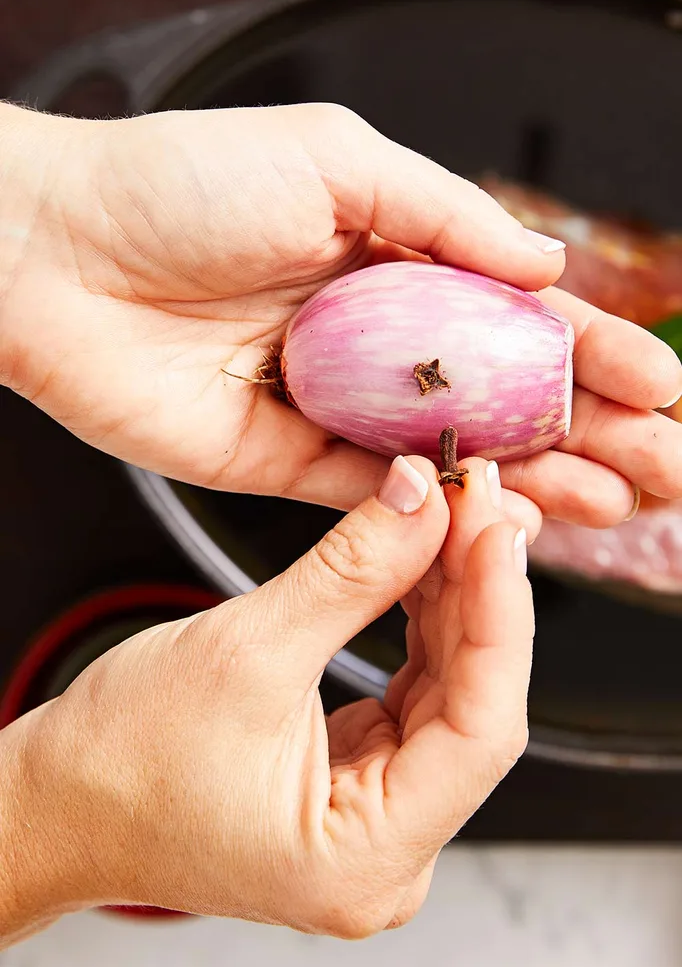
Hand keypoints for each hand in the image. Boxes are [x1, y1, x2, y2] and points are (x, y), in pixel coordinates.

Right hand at [0, 456, 531, 941]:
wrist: (61, 797)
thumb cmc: (125, 757)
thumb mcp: (248, 649)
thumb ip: (352, 572)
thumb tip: (423, 499)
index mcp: (366, 857)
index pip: (482, 729)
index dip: (501, 616)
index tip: (495, 527)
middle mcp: (387, 851)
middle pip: (472, 703)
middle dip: (477, 591)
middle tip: (476, 497)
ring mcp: (376, 816)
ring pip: (448, 691)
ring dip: (451, 598)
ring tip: (453, 514)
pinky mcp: (360, 778)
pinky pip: (413, 692)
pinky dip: (419, 623)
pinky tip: (422, 561)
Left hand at [1, 102, 680, 524]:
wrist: (52, 255)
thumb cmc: (178, 185)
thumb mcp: (335, 162)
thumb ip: (446, 216)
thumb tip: (543, 261)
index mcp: (389, 258)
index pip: (514, 313)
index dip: (592, 349)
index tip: (662, 383)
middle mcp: (370, 337)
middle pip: (501, 395)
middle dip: (589, 428)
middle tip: (663, 465)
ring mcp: (332, 405)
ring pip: (454, 456)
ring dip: (538, 481)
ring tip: (617, 503)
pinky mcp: (283, 464)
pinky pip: (378, 497)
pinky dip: (442, 512)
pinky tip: (509, 521)